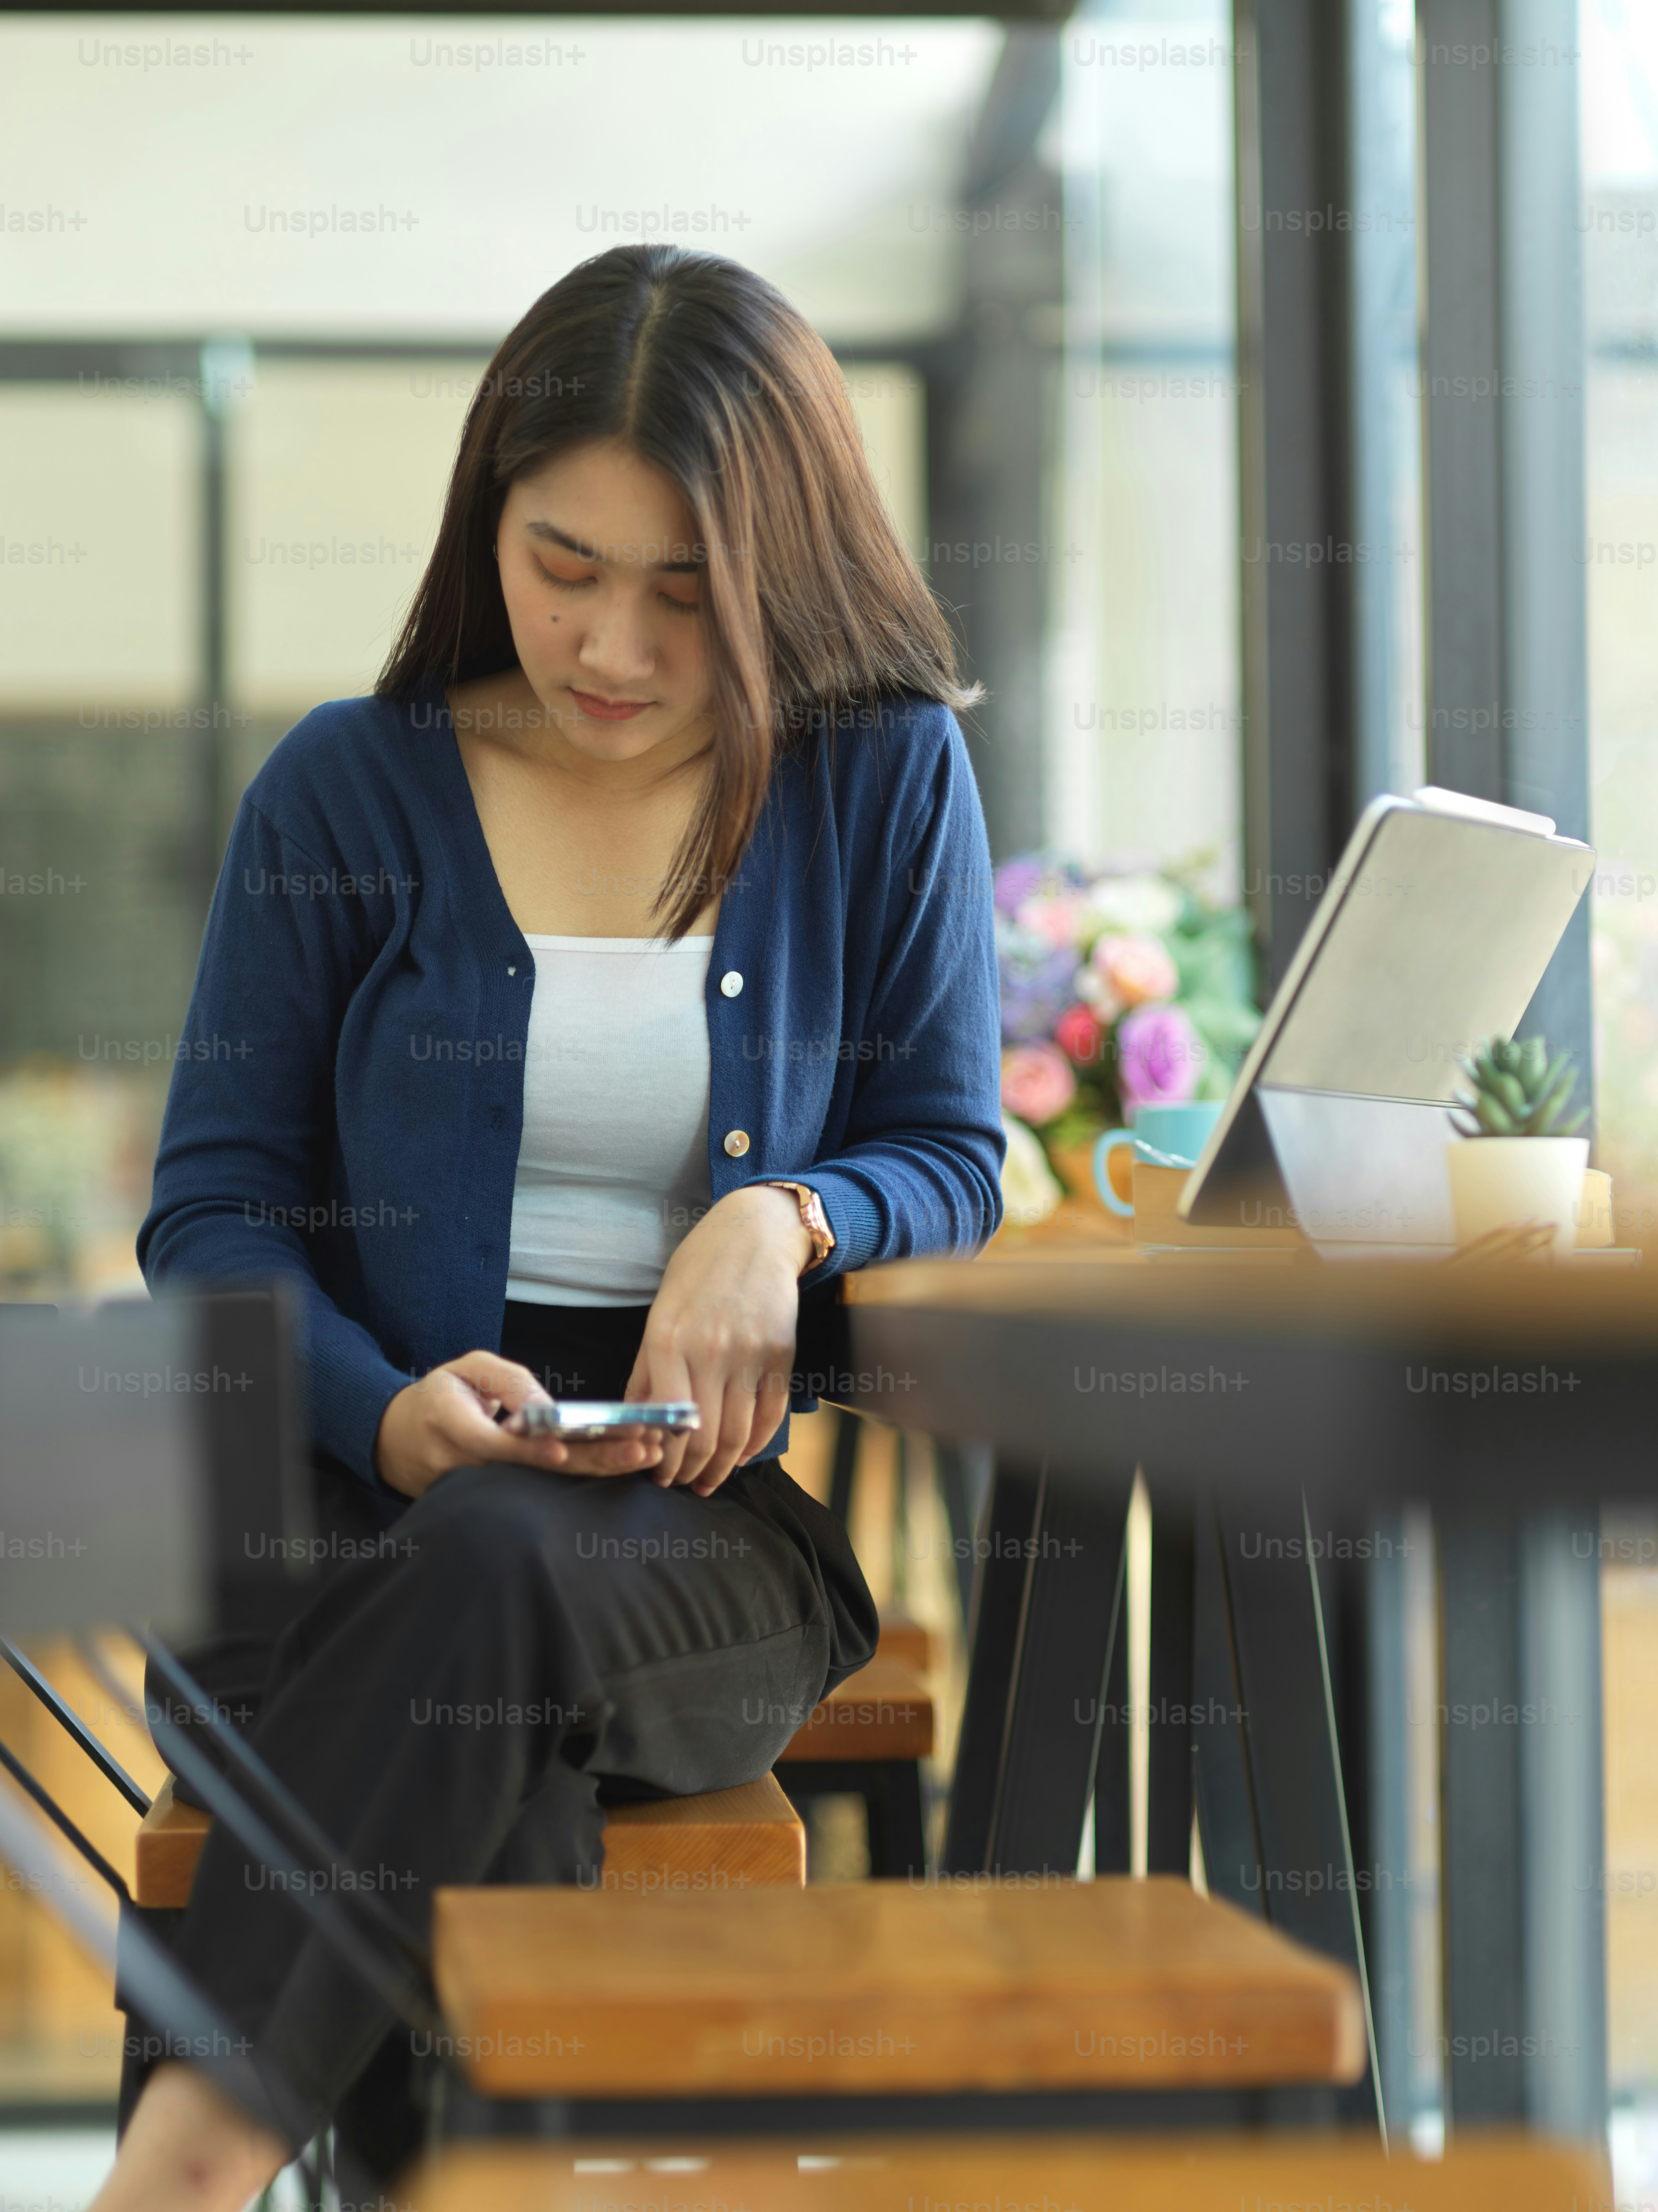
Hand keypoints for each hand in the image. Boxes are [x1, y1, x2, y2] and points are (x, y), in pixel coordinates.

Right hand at [373, 1350, 664, 1499]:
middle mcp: (464, 1464)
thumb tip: (548, 1409)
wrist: (401, 1437)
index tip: (564, 1448)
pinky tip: (622, 1464)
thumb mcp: (467, 1368)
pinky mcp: (496, 1497)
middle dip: (590, 1461)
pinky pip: (542, 1488)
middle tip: (642, 1449)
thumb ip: (509, 1382)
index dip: (528, 1449)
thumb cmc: (441, 1394)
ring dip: (597, 1469)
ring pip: (544, 1485)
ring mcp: (480, 1489)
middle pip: (533, 1471)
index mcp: (450, 1423)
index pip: (492, 1444)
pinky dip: (582, 1475)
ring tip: (646, 1455)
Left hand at [624, 1184, 810, 1498]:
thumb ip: (647, 1370)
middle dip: (691, 1473)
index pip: (668, 1424)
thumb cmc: (699, 1272)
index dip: (664, 1462)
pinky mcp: (781, 1354)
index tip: (658, 1476)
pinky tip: (740, 1456)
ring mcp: (750, 1353)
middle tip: (683, 1484)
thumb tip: (639, 1422)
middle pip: (705, 1439)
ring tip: (709, 1479)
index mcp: (669, 1340)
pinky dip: (756, 1444)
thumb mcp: (659, 1314)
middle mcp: (710, 1350)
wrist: (756, 1234)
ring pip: (739, 1435)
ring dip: (721, 1468)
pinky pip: (771, 1415)